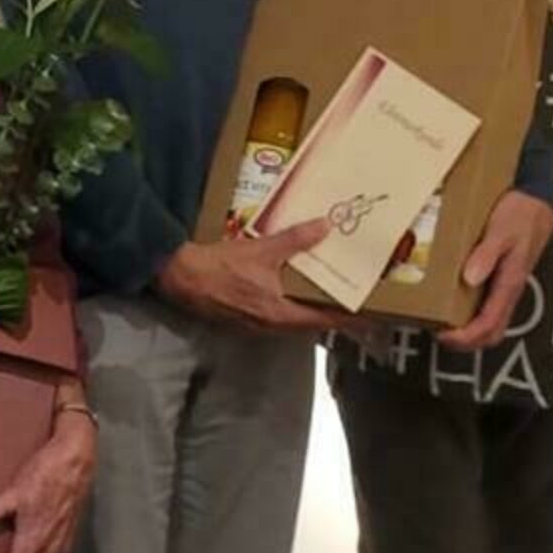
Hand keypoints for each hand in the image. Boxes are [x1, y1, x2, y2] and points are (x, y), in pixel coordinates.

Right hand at [154, 220, 349, 331]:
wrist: (182, 278)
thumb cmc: (223, 267)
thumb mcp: (263, 249)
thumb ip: (295, 239)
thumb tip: (325, 227)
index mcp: (281, 315)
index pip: (324, 321)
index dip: (348, 318)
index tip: (369, 316)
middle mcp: (272, 326)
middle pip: (311, 322)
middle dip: (331, 312)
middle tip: (352, 299)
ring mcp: (257, 324)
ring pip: (293, 319)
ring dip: (310, 308)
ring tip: (327, 293)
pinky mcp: (245, 317)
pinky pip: (277, 313)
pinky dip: (291, 304)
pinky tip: (293, 289)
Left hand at [436, 190, 552, 350]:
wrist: (538, 199)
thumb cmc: (520, 214)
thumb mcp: (501, 230)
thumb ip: (487, 254)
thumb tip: (469, 280)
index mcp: (510, 283)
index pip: (489, 325)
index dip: (465, 338)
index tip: (442, 334)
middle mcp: (509, 290)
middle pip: (491, 332)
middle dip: (465, 341)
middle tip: (438, 331)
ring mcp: (507, 286)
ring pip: (490, 321)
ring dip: (467, 329)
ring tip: (441, 320)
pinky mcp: (503, 277)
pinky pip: (487, 306)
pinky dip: (469, 312)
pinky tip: (451, 300)